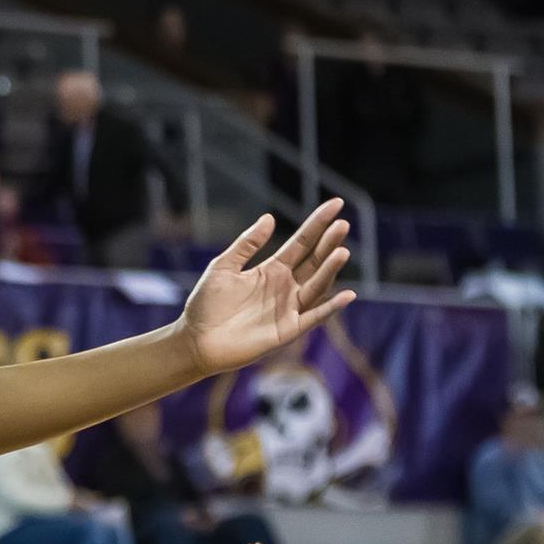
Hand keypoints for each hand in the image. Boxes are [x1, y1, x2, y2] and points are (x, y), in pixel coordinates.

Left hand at [177, 199, 356, 374]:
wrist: (196, 340)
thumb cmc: (206, 304)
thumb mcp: (224, 266)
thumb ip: (247, 244)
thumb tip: (270, 217)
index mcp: (272, 269)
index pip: (302, 242)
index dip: (318, 223)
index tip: (336, 203)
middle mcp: (286, 286)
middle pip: (314, 261)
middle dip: (329, 243)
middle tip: (343, 224)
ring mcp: (289, 308)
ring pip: (317, 285)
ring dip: (330, 270)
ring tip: (342, 251)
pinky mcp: (288, 330)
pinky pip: (314, 317)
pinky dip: (331, 308)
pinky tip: (347, 295)